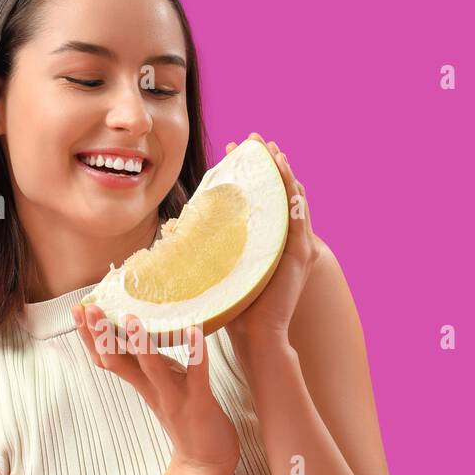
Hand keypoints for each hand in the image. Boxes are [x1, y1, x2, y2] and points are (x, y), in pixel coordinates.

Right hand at [72, 304, 239, 470]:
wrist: (206, 461)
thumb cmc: (186, 418)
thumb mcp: (158, 387)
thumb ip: (146, 366)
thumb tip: (134, 336)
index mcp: (141, 384)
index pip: (107, 358)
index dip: (90, 336)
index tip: (78, 310)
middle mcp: (152, 389)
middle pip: (118, 361)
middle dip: (101, 335)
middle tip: (88, 309)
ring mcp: (174, 396)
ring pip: (151, 368)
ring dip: (140, 342)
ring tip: (130, 318)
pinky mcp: (199, 402)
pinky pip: (197, 374)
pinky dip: (196, 353)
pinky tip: (195, 329)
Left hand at [225, 132, 320, 346]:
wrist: (258, 336)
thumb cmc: (237, 309)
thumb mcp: (219, 270)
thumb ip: (206, 250)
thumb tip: (174, 233)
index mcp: (265, 241)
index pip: (257, 198)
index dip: (246, 173)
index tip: (230, 152)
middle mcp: (282, 240)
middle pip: (277, 192)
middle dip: (267, 163)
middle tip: (254, 139)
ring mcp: (294, 246)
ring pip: (292, 199)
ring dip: (284, 172)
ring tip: (274, 150)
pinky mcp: (300, 255)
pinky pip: (300, 219)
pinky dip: (295, 196)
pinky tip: (288, 177)